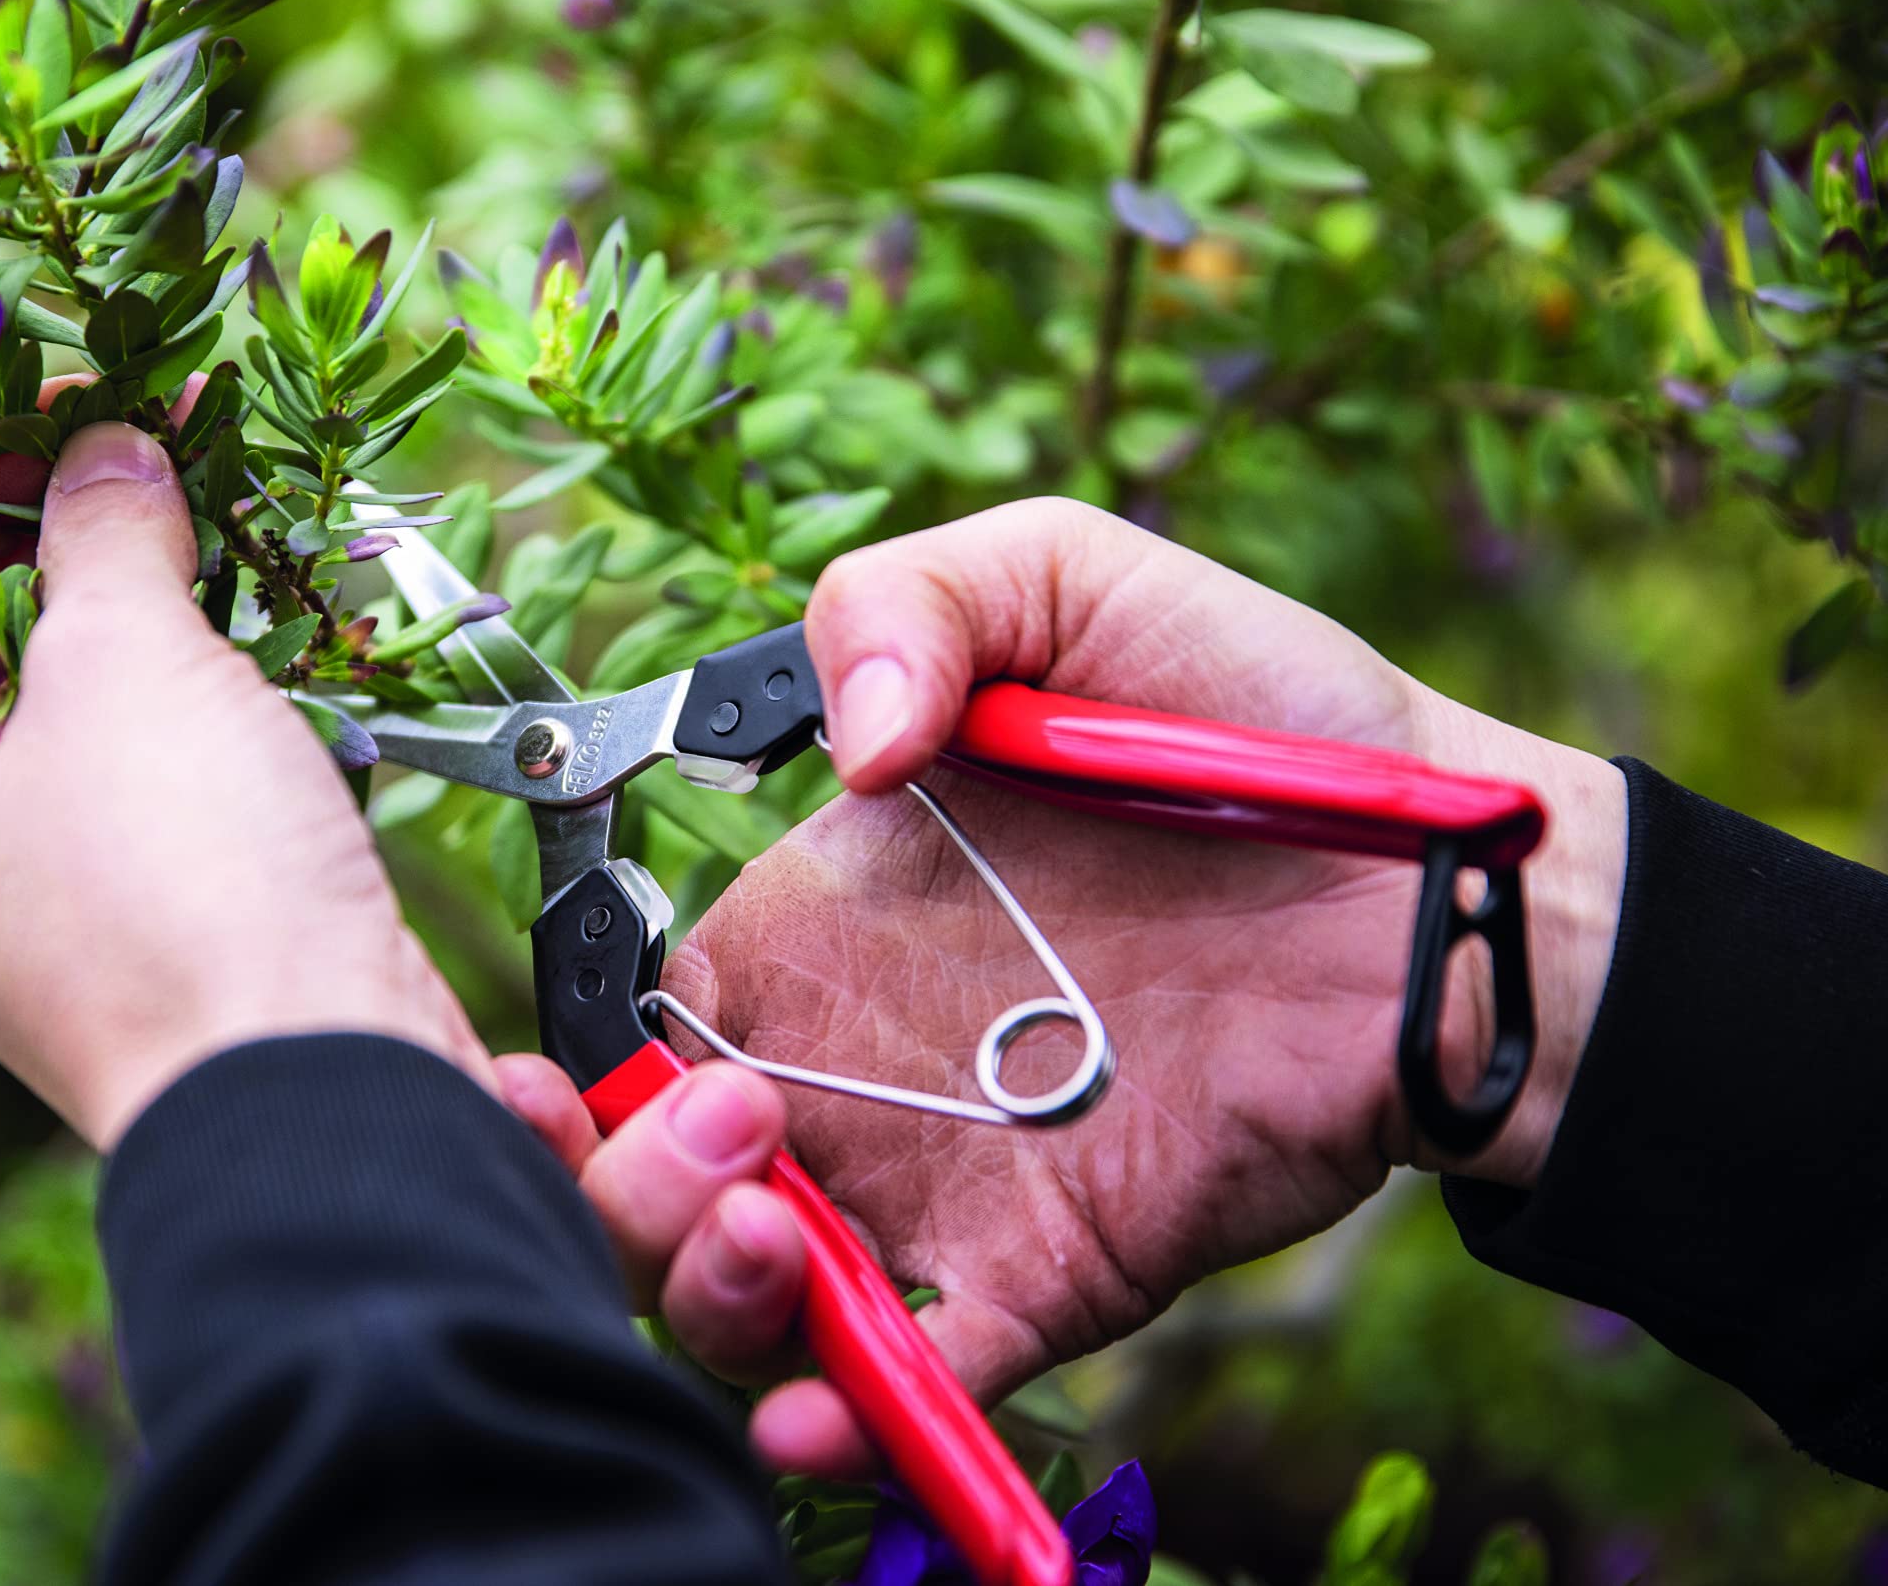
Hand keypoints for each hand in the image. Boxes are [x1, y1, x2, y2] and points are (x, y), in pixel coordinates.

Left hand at [0, 383, 488, 1148]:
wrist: (317, 1095)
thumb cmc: (178, 885)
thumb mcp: (127, 666)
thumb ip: (105, 530)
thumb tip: (107, 448)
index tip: (53, 404)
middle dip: (72, 524)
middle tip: (164, 440)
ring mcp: (52, 885)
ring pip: (88, 695)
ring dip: (159, 601)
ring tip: (235, 513)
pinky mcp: (161, 910)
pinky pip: (165, 765)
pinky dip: (213, 691)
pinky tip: (285, 631)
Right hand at [506, 497, 1625, 1476]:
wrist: (1443, 869)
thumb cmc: (1253, 712)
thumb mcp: (1063, 578)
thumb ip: (908, 603)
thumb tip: (841, 761)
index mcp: (819, 925)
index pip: (643, 1026)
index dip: (576, 1069)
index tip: (554, 1085)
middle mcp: (857, 1070)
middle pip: (666, 1185)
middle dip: (631, 1199)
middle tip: (735, 1144)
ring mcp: (949, 1182)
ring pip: (766, 1302)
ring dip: (719, 1305)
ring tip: (772, 1253)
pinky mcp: (1056, 1273)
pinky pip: (931, 1373)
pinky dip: (860, 1419)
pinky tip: (828, 1410)